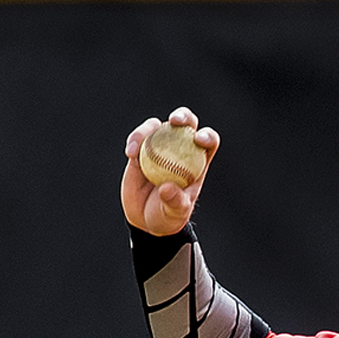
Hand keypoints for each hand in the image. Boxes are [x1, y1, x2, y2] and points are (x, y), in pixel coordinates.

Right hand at [121, 107, 218, 235]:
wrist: (144, 221)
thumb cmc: (167, 217)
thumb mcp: (174, 213)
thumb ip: (174, 202)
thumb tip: (166, 188)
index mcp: (198, 163)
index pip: (208, 142)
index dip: (207, 136)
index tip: (199, 139)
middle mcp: (181, 150)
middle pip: (186, 124)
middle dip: (183, 116)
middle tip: (175, 121)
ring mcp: (160, 147)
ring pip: (158, 126)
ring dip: (148, 129)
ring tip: (135, 150)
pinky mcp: (141, 150)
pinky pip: (138, 138)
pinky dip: (134, 141)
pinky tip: (130, 153)